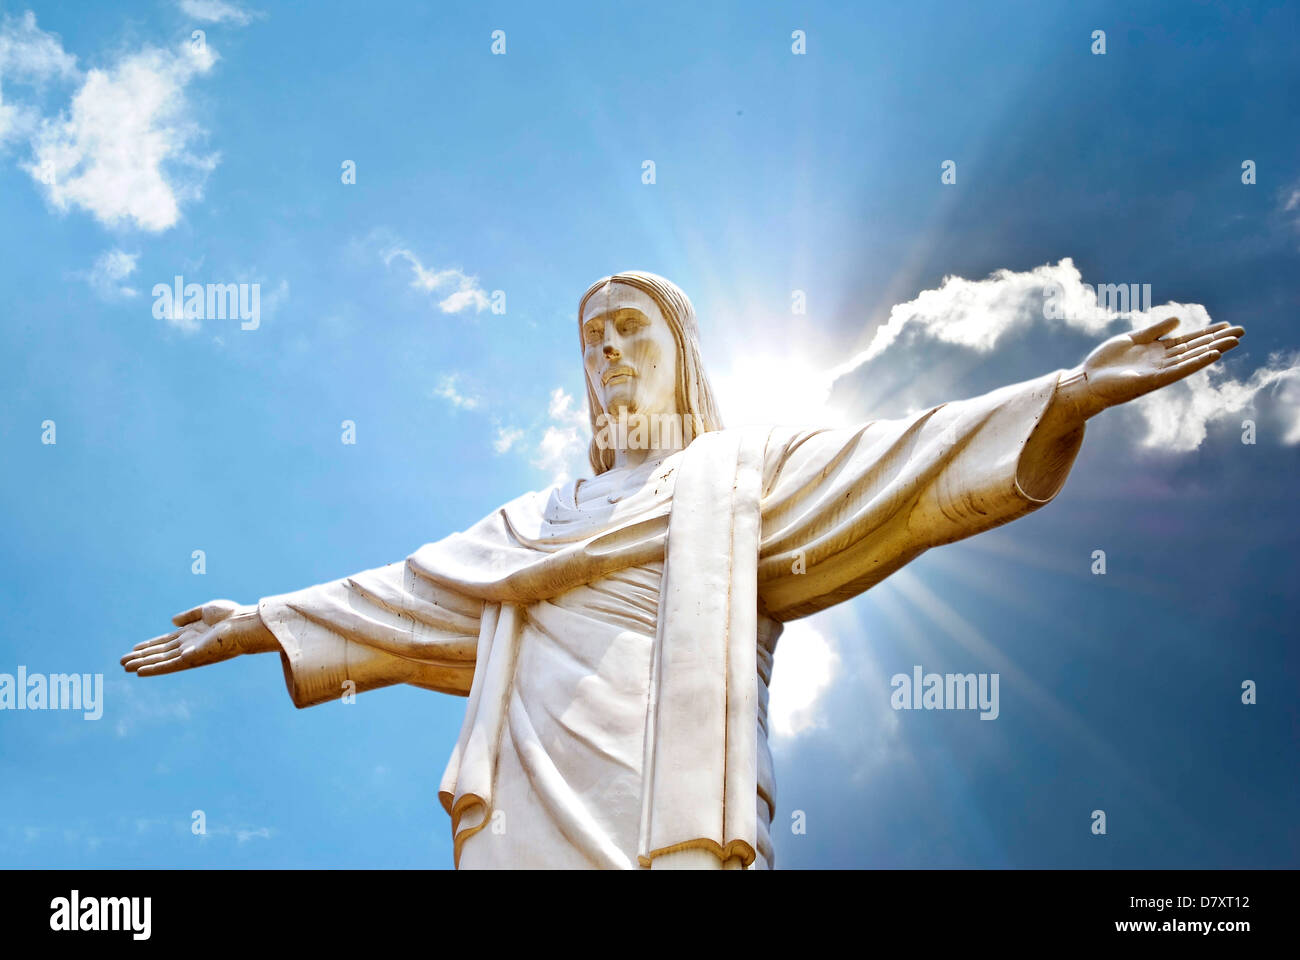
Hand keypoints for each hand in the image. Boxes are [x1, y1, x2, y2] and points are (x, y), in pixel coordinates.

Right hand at [121, 599, 277, 676]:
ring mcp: (190, 653)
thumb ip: (188, 616)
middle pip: (160, 653)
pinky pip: (169, 666)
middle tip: (121, 663)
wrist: (244, 623)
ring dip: (142, 664)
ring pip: (161, 661)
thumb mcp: (206, 611)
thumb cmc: (231, 615)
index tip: (133, 649)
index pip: (165, 642)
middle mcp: (189, 645)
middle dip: (141, 657)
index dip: (149, 646)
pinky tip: (140, 672)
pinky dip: (154, 669)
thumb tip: (172, 621)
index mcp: (192, 634)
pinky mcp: (192, 659)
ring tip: (124, 668)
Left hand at [1062, 317, 1244, 419]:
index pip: (1188, 340)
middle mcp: (1162, 361)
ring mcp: (1159, 371)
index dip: (1208, 332)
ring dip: (1213, 349)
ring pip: (1192, 358)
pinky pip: (1179, 370)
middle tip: (1242, 331)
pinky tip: (1212, 354)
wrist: (1086, 381)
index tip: (1227, 325)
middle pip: (1196, 348)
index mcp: (1157, 350)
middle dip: (1218, 339)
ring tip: (1234, 341)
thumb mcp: (1132, 339)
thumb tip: (1179, 319)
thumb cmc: (1106, 362)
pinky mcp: (1153, 380)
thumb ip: (1155, 330)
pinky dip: (1196, 362)